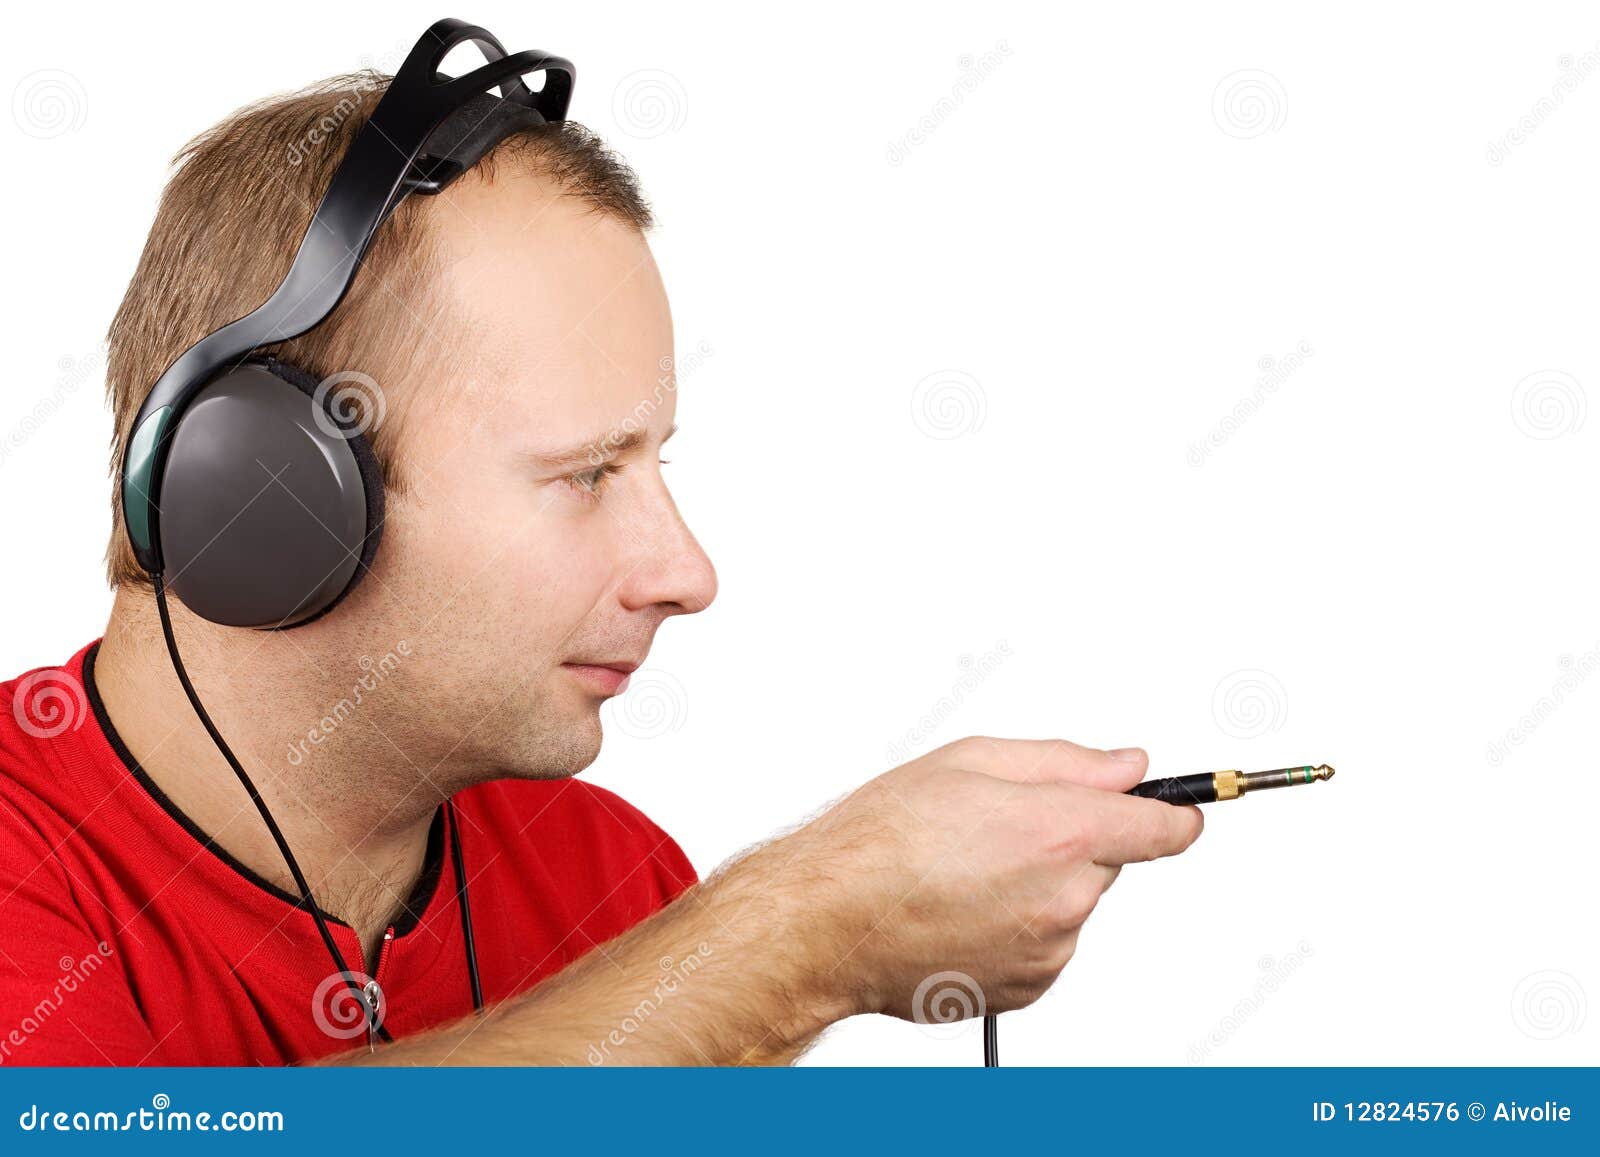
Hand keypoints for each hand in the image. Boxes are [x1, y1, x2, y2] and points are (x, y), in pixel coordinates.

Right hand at [762, 738, 1203, 1023]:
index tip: (1181, 808)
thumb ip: (1066, 761)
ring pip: (1074, 903)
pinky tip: (962, 908)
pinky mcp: (1027, 987)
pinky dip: (1019, 926)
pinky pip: (1046, 945)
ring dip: (1041, 884)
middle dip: (1073, 838)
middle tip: (999, 827)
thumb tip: (1126, 766)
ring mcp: (1048, 951)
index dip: (1174, 810)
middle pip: (1109, 860)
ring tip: (964, 872)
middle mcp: (1064, 898)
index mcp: (1060, 832)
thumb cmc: (879, 841)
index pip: (1164, 826)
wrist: (827, 922)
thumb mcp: (970, 761)